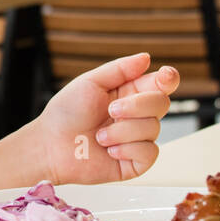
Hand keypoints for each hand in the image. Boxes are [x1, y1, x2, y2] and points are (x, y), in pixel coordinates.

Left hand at [34, 52, 178, 183]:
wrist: (51, 145)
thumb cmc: (66, 113)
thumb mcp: (90, 82)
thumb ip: (120, 69)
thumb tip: (147, 58)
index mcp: (129, 93)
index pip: (161, 84)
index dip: (168, 79)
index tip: (164, 76)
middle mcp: (137, 115)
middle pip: (162, 103)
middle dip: (137, 105)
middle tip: (111, 110)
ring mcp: (137, 139)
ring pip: (153, 128)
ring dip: (122, 131)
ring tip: (99, 136)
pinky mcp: (135, 162)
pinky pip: (150, 152)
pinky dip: (128, 149)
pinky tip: (109, 150)